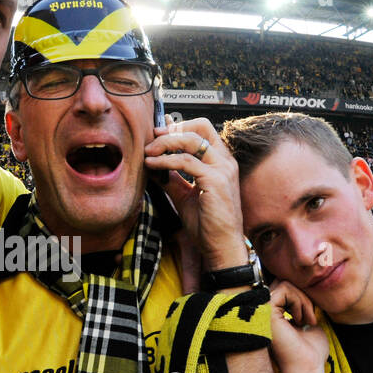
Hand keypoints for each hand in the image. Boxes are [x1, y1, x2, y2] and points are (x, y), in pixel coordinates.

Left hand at [145, 118, 247, 271]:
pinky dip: (165, 160)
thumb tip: (151, 163)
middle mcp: (225, 161)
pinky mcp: (215, 180)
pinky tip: (152, 165)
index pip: (203, 130)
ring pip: (190, 140)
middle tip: (153, 139)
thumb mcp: (184, 195)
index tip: (158, 133)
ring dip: (164, 144)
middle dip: (173, 129)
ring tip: (148, 153)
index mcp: (221, 162)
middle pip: (200, 126)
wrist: (220, 246)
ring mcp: (222, 169)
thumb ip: (171, 178)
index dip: (179, 127)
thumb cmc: (207, 224)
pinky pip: (185, 161)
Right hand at [267, 280, 324, 372]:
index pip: (281, 289)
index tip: (309, 319)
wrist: (307, 368)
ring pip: (284, 284)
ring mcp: (260, 311)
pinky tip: (301, 320)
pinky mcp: (264, 311)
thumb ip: (301, 304)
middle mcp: (259, 313)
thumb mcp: (307, 322)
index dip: (299, 297)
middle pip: (281, 283)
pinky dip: (299, 301)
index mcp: (267, 316)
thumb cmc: (309, 351)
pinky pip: (285, 289)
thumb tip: (303, 286)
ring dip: (303, 300)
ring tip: (306, 321)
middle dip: (302, 296)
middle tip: (310, 319)